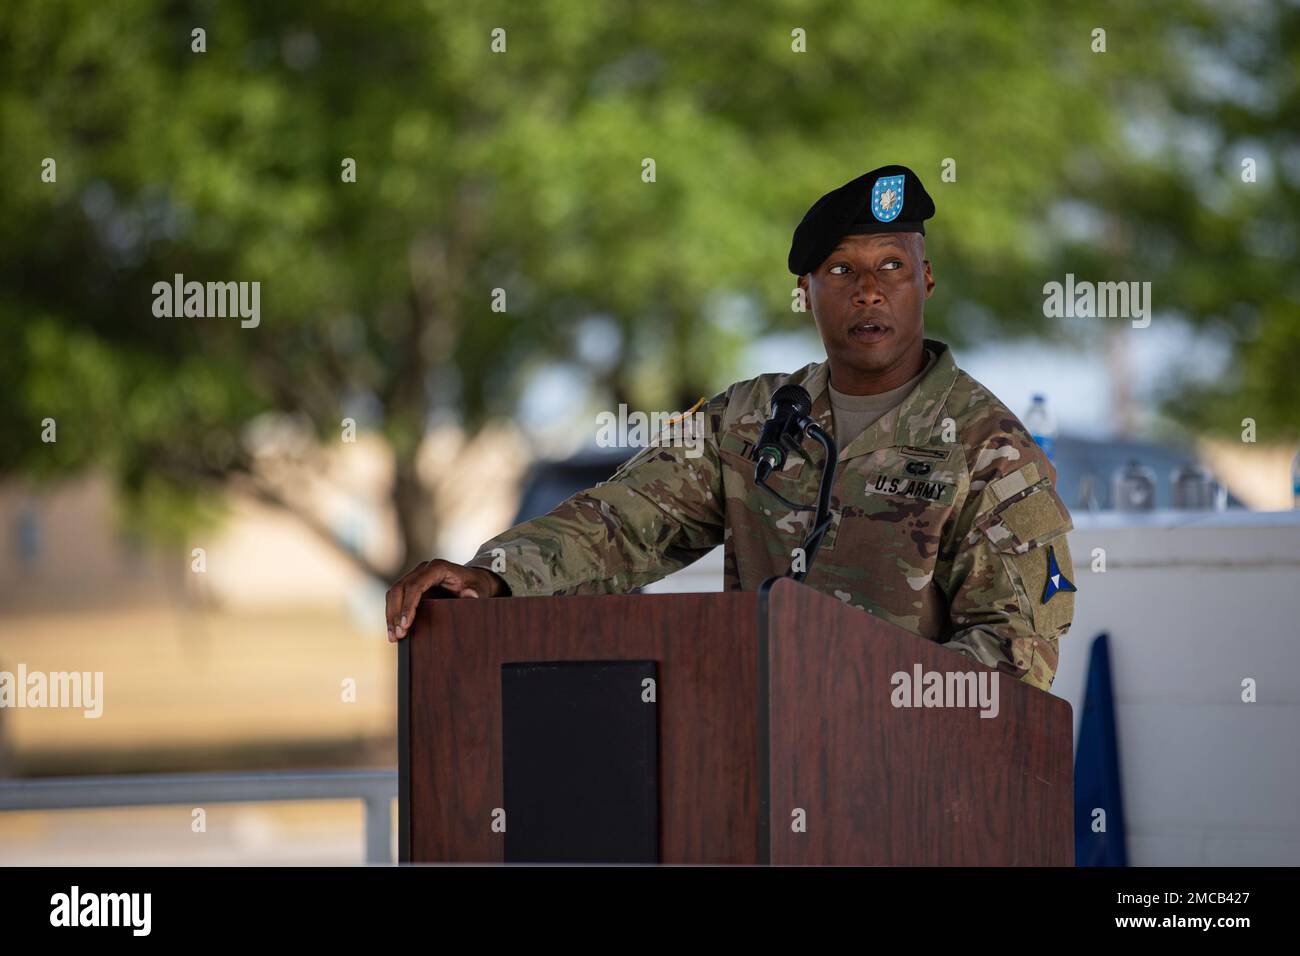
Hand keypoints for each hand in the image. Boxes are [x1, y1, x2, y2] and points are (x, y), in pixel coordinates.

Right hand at [385, 559, 504, 641]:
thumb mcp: (480, 589)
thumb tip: (470, 595)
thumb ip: (476, 592)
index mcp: (437, 568)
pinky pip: (397, 597)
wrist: (474, 580)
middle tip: (398, 635)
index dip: (408, 605)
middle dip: (395, 613)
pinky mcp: (412, 585)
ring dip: (391, 615)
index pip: (415, 585)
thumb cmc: (476, 585)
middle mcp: (423, 569)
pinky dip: (393, 613)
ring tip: (393, 636)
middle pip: (399, 588)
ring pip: (394, 593)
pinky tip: (394, 629)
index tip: (405, 624)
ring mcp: (416, 576)